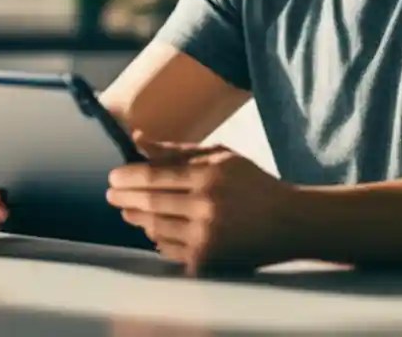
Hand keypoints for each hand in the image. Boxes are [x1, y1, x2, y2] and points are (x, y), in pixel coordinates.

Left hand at [107, 133, 292, 274]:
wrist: (290, 223)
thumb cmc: (253, 183)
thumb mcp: (220, 156)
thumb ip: (177, 149)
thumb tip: (138, 140)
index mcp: (207, 177)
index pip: (154, 176)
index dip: (128, 177)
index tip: (113, 177)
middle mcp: (204, 207)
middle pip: (149, 203)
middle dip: (124, 198)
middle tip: (111, 195)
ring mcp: (205, 238)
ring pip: (156, 228)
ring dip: (137, 219)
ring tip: (128, 211)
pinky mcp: (207, 261)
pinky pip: (169, 250)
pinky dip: (157, 239)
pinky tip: (152, 231)